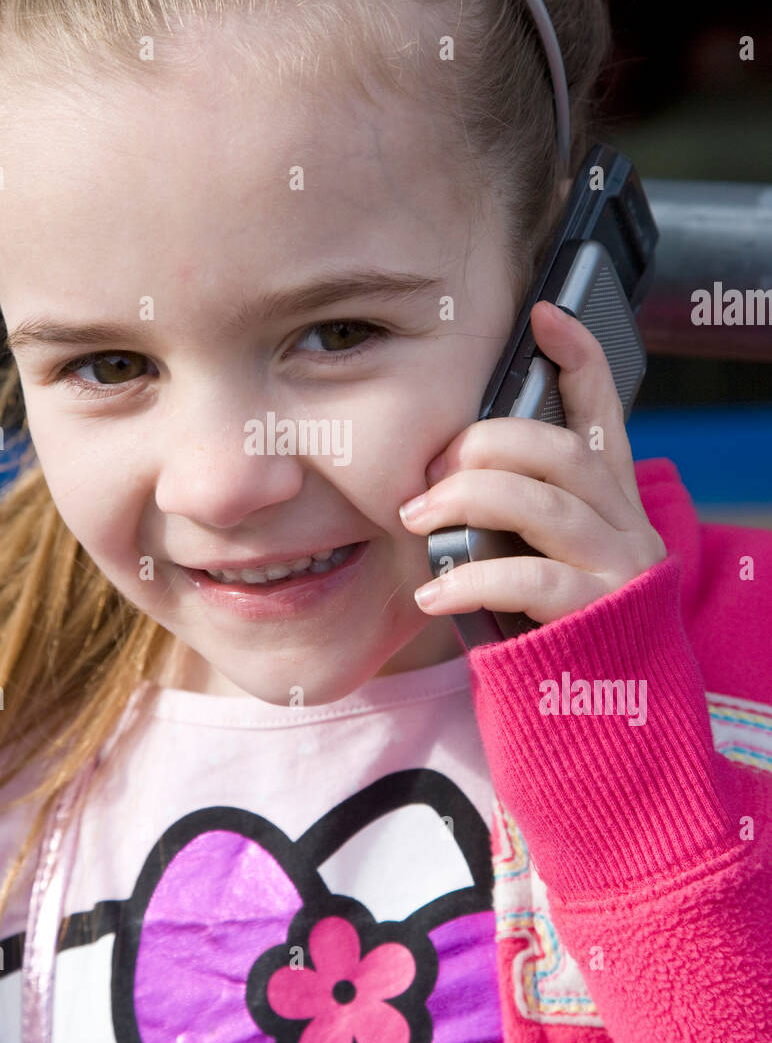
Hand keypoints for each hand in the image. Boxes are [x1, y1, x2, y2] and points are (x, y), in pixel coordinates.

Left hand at [398, 301, 667, 621]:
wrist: (610, 730)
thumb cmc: (556, 637)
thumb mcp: (539, 563)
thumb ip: (514, 520)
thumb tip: (443, 478)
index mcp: (610, 504)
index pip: (601, 415)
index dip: (578, 358)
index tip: (543, 312)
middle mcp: (625, 527)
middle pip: (560, 451)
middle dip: (485, 445)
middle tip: (430, 472)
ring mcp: (619, 571)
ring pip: (546, 502)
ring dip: (469, 499)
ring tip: (416, 517)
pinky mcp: (600, 617)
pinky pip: (532, 577)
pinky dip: (472, 577)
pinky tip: (433, 591)